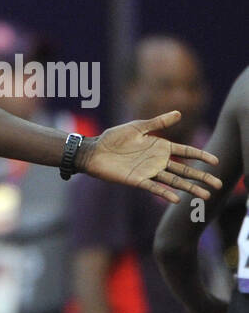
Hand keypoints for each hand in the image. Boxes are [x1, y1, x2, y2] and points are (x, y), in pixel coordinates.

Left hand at [79, 111, 220, 202]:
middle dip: (201, 177)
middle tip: (218, 185)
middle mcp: (157, 161)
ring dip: (189, 188)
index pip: (186, 152)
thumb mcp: (138, 127)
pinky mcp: (136, 180)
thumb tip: (179, 113)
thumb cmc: (113, 138)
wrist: (93, 151)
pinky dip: (165, 193)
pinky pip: (154, 188)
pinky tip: (177, 199)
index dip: (201, 156)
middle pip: (184, 170)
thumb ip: (158, 122)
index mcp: (160, 147)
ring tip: (205, 195)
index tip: (216, 162)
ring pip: (174, 181)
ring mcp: (148, 172)